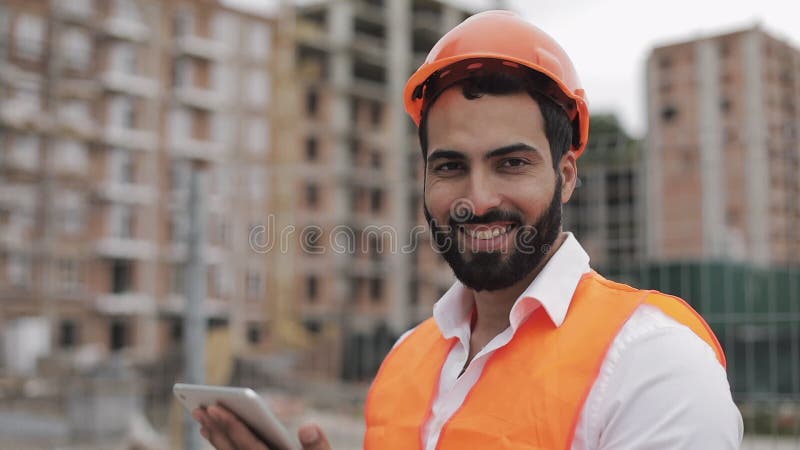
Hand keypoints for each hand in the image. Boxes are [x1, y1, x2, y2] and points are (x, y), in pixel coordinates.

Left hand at [192, 405, 332, 449]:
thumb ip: (318, 447)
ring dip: (214, 436)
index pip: (250, 446)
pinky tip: (212, 431)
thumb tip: (308, 427)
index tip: (216, 408)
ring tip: (202, 416)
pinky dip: (221, 444)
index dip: (233, 426)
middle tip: (201, 407)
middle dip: (217, 428)